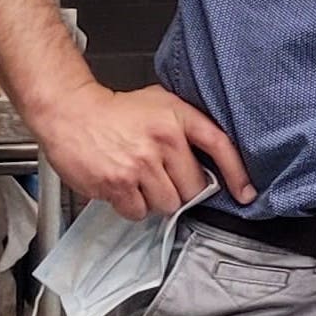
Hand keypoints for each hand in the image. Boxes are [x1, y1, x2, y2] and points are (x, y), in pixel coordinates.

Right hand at [34, 78, 253, 219]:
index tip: (246, 193)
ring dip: (156, 200)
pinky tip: (123, 187)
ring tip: (140, 180)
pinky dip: (133, 207)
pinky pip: (139, 212)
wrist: (70, 113)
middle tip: (163, 178)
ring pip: (167, 205)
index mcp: (177, 116)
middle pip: (193, 188)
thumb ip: (186, 126)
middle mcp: (163, 140)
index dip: (237, 173)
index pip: (219, 145)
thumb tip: (213, 160)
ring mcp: (140, 164)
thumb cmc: (116, 111)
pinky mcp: (117, 184)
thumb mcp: (160, 103)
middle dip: (182, 190)